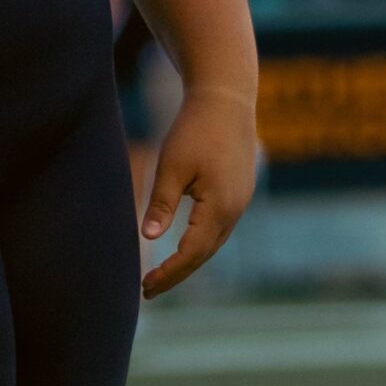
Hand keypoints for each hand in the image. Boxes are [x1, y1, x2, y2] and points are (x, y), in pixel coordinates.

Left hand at [140, 87, 256, 298]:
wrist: (226, 97)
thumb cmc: (195, 128)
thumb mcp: (172, 165)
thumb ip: (162, 203)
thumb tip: (148, 238)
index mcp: (220, 208)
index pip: (192, 254)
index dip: (169, 274)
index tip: (145, 287)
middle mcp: (235, 211)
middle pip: (204, 254)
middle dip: (177, 274)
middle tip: (147, 288)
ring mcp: (241, 202)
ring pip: (213, 242)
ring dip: (189, 259)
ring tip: (162, 273)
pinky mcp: (239, 191)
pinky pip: (219, 227)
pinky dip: (200, 241)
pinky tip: (184, 244)